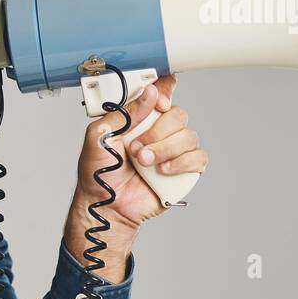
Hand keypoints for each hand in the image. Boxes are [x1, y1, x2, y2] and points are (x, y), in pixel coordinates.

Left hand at [72, 73, 207, 228]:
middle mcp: (159, 131)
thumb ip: (124, 113)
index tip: (158, 104)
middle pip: (178, 115)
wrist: (107, 205)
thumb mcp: (100, 136)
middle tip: (136, 148)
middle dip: (158, 132)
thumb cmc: (99, 173)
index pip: (162, 92)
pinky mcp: (184, 170)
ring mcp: (173, 151)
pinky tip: (163, 171)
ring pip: (189, 136)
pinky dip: (182, 163)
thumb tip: (150, 93)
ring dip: (165, 149)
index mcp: (140, 118)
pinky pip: (198, 158)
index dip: (165, 92)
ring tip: (144, 163)